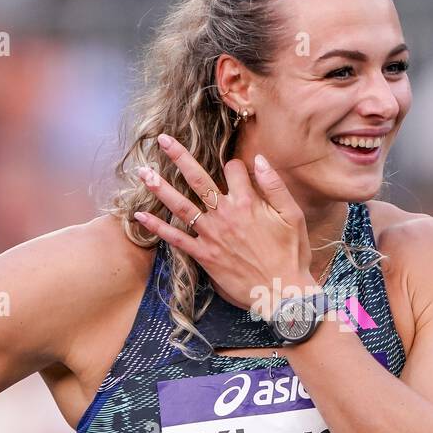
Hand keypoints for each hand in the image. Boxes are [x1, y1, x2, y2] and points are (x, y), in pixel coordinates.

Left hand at [131, 134, 313, 311]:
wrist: (281, 292)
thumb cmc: (291, 254)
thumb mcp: (292, 216)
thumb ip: (275, 185)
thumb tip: (260, 159)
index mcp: (247, 202)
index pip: (233, 169)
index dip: (235, 165)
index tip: (237, 169)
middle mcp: (224, 215)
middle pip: (198, 179)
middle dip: (179, 157)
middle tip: (162, 140)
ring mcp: (211, 235)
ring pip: (181, 205)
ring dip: (160, 187)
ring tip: (143, 172)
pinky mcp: (204, 255)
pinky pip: (176, 239)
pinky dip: (157, 227)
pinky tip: (140, 216)